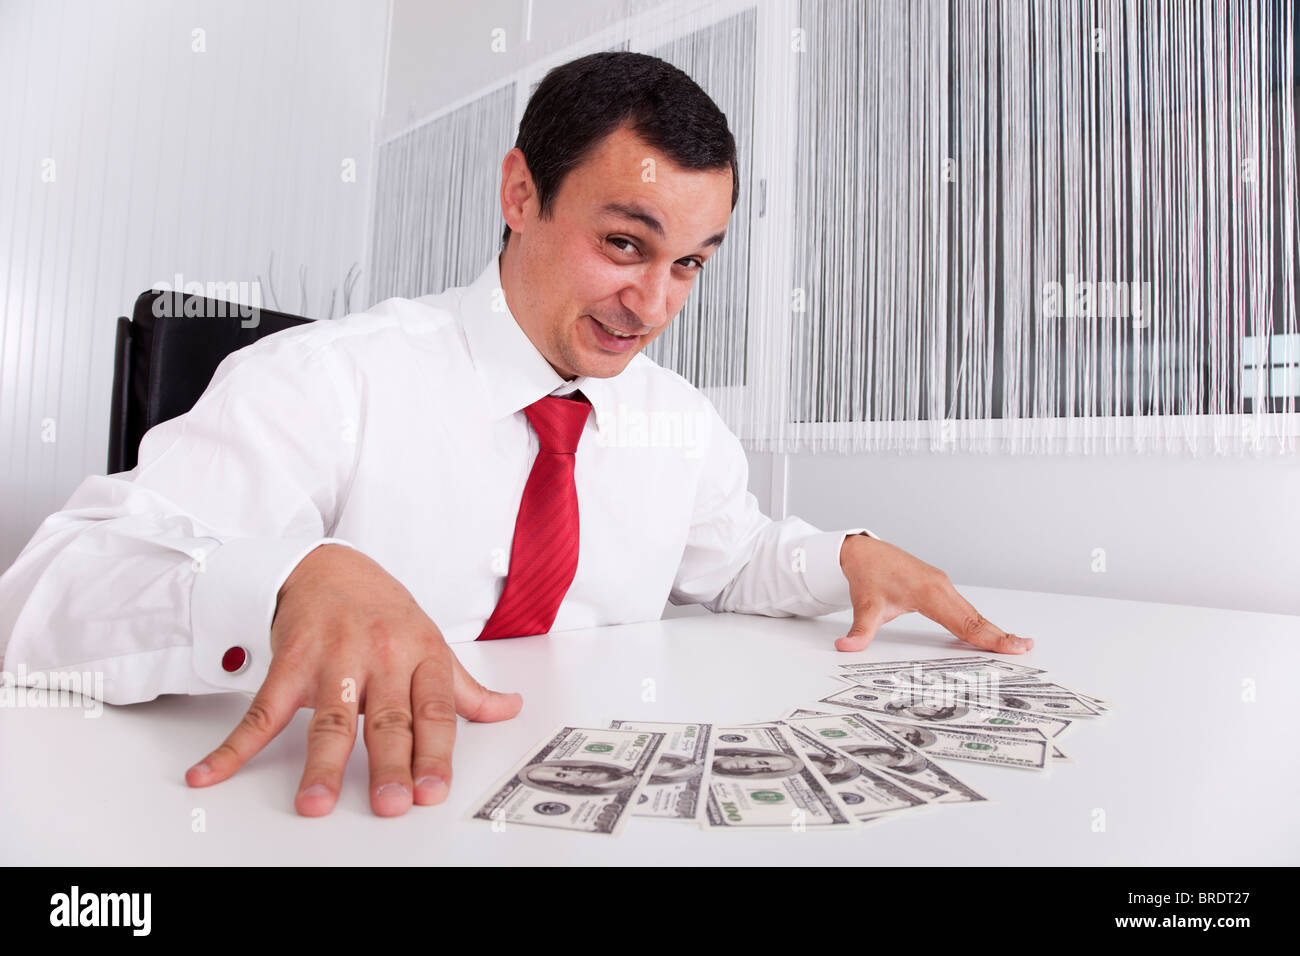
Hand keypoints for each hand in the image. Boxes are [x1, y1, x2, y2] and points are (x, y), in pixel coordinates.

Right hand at [184, 543, 522, 816]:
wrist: (328, 565)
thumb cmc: (383, 610)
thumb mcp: (430, 642)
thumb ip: (464, 688)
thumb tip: (508, 709)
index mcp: (420, 655)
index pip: (433, 711)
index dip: (436, 752)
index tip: (434, 789)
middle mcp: (380, 656)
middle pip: (386, 719)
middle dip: (388, 765)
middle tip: (390, 804)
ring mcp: (333, 657)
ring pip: (329, 717)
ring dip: (320, 763)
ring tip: (314, 802)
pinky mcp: (290, 660)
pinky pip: (262, 708)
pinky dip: (234, 745)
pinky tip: (211, 772)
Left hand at [836, 534, 1032, 654]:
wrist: (863, 552)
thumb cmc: (867, 576)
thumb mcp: (863, 605)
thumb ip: (860, 630)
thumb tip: (845, 646)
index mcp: (928, 593)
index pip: (964, 622)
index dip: (989, 638)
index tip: (1012, 646)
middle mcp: (941, 587)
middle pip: (975, 618)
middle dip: (1000, 635)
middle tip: (1026, 648)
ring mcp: (942, 585)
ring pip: (972, 613)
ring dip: (993, 629)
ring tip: (1017, 645)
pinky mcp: (940, 586)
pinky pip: (964, 608)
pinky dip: (980, 622)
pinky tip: (991, 634)